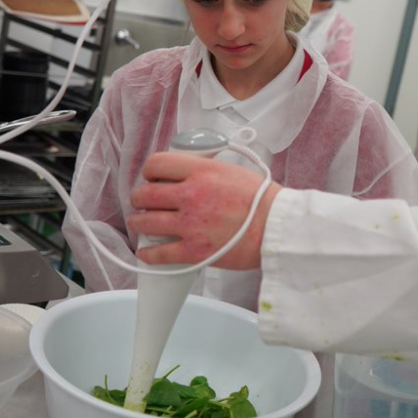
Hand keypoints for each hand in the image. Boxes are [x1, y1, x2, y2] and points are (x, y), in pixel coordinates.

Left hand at [128, 152, 281, 269]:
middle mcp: (191, 195)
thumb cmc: (262, 201)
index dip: (150, 171)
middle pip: (145, 194)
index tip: (152, 178)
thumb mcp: (233, 170)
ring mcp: (190, 224)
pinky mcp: (194, 251)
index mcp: (201, 171)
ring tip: (142, 224)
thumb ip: (206, 170)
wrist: (277, 229)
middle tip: (144, 202)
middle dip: (140, 198)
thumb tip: (188, 172)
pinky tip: (148, 251)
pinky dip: (148, 254)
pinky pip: (158, 254)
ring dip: (139, 223)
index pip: (157, 163)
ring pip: (145, 222)